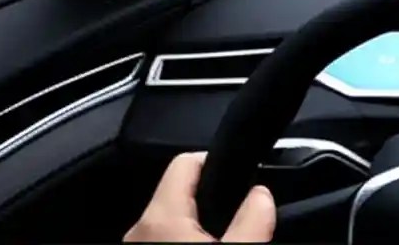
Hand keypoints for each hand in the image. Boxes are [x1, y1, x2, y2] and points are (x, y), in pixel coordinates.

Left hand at [125, 152, 276, 242]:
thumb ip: (253, 219)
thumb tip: (260, 195)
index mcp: (160, 217)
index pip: (185, 162)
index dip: (216, 162)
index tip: (238, 174)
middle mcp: (138, 230)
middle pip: (179, 193)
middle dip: (209, 201)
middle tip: (237, 218)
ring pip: (171, 220)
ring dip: (196, 225)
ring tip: (223, 238)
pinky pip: (163, 239)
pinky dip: (182, 239)